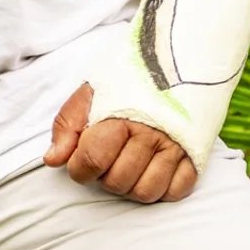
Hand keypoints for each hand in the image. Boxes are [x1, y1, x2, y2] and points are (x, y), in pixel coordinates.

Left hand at [43, 82, 194, 203]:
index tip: (80, 159)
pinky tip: (151, 170)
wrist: (177, 57)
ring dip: (130, 186)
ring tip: (127, 164)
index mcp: (120, 117)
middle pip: (117, 182)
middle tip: (106, 157)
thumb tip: (53, 160)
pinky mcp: (195, 156)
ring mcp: (175, 147)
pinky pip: (176, 192)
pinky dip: (160, 189)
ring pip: (146, 193)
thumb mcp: (91, 92)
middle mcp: (150, 134)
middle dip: (103, 176)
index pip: (91, 161)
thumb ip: (67, 125)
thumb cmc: (129, 79)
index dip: (78, 168)